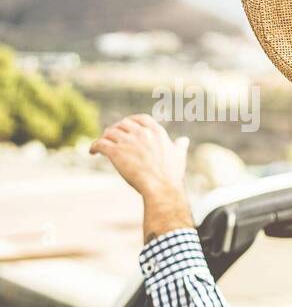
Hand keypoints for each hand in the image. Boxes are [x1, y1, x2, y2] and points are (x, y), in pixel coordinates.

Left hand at [90, 115, 193, 240]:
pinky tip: (92, 152)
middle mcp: (141, 133)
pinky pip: (100, 144)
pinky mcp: (115, 152)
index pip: (141, 119)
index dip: (131, 121)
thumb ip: (179, 146)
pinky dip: (94, 147)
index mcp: (156, 132)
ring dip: (104, 137)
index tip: (127, 126)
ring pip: (109, 133)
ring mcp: (127, 142)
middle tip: (111, 136)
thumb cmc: (171, 175)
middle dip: (116, 129)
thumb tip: (184, 140)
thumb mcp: (179, 156)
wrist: (162, 188)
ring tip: (102, 144)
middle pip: (122, 124)